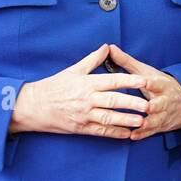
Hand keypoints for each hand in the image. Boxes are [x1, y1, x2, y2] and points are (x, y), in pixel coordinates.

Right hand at [9, 44, 148, 137]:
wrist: (32, 106)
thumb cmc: (54, 86)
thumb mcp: (73, 70)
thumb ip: (93, 60)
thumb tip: (107, 47)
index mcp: (86, 83)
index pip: (112, 81)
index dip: (129, 81)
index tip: (144, 80)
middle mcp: (87, 99)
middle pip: (113, 101)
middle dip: (132, 103)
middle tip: (148, 105)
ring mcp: (84, 115)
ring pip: (109, 118)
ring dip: (127, 120)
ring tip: (142, 121)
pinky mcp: (81, 128)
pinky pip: (101, 131)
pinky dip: (115, 133)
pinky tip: (127, 134)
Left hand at [105, 43, 180, 140]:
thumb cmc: (159, 85)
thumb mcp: (146, 72)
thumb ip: (127, 62)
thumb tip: (110, 48)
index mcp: (162, 84)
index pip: (156, 83)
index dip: (151, 83)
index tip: (144, 82)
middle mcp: (165, 100)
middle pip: (161, 103)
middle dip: (155, 106)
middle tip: (146, 107)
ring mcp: (164, 114)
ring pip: (157, 119)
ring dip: (148, 123)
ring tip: (137, 125)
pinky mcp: (162, 125)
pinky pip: (152, 131)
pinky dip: (143, 133)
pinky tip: (132, 135)